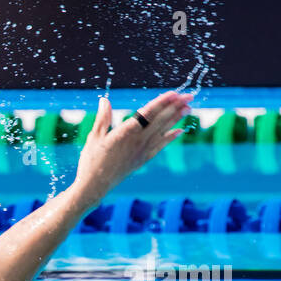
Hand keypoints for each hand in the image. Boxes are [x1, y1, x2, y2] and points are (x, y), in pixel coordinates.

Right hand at [74, 91, 191, 203]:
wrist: (94, 186)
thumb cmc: (91, 161)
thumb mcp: (94, 137)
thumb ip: (103, 118)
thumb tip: (104, 100)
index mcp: (124, 133)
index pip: (148, 113)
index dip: (162, 102)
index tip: (173, 93)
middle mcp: (137, 141)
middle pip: (160, 120)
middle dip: (175, 107)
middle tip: (189, 96)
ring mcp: (142, 151)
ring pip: (162, 131)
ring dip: (176, 119)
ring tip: (188, 108)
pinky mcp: (142, 160)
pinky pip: (160, 146)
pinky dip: (170, 138)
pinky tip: (180, 130)